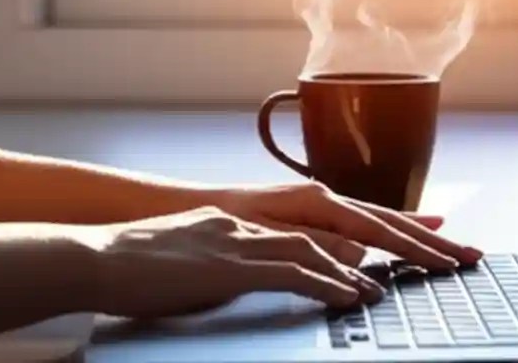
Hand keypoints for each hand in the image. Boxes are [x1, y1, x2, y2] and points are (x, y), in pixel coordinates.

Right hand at [83, 206, 385, 318]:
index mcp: (243, 221)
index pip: (316, 221)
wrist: (96, 257)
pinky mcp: (230, 264)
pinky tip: (347, 297)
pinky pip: (290, 272)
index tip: (403, 232)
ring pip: (317, 248)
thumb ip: (234, 262)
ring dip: (355, 270)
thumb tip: (260, 275)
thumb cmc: (135, 265)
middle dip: (379, 240)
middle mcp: (250, 223)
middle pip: (330, 227)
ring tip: (383, 291)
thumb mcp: (197, 259)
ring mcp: (241, 239)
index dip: (361, 227)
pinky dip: (324, 283)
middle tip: (421, 251)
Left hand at [207, 182, 481, 268]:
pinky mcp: (310, 214)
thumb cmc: (216, 226)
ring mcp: (319, 205)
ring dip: (417, 232)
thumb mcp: (264, 239)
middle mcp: (324, 199)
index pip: (383, 231)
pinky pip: (362, 221)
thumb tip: (360, 253)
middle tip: (471, 254)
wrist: (178, 211)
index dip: (420, 249)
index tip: (451, 262)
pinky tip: (402, 228)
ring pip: (379, 219)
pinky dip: (391, 226)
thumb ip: (314, 244)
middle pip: (390, 222)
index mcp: (318, 204)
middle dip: (432, 239)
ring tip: (448, 240)